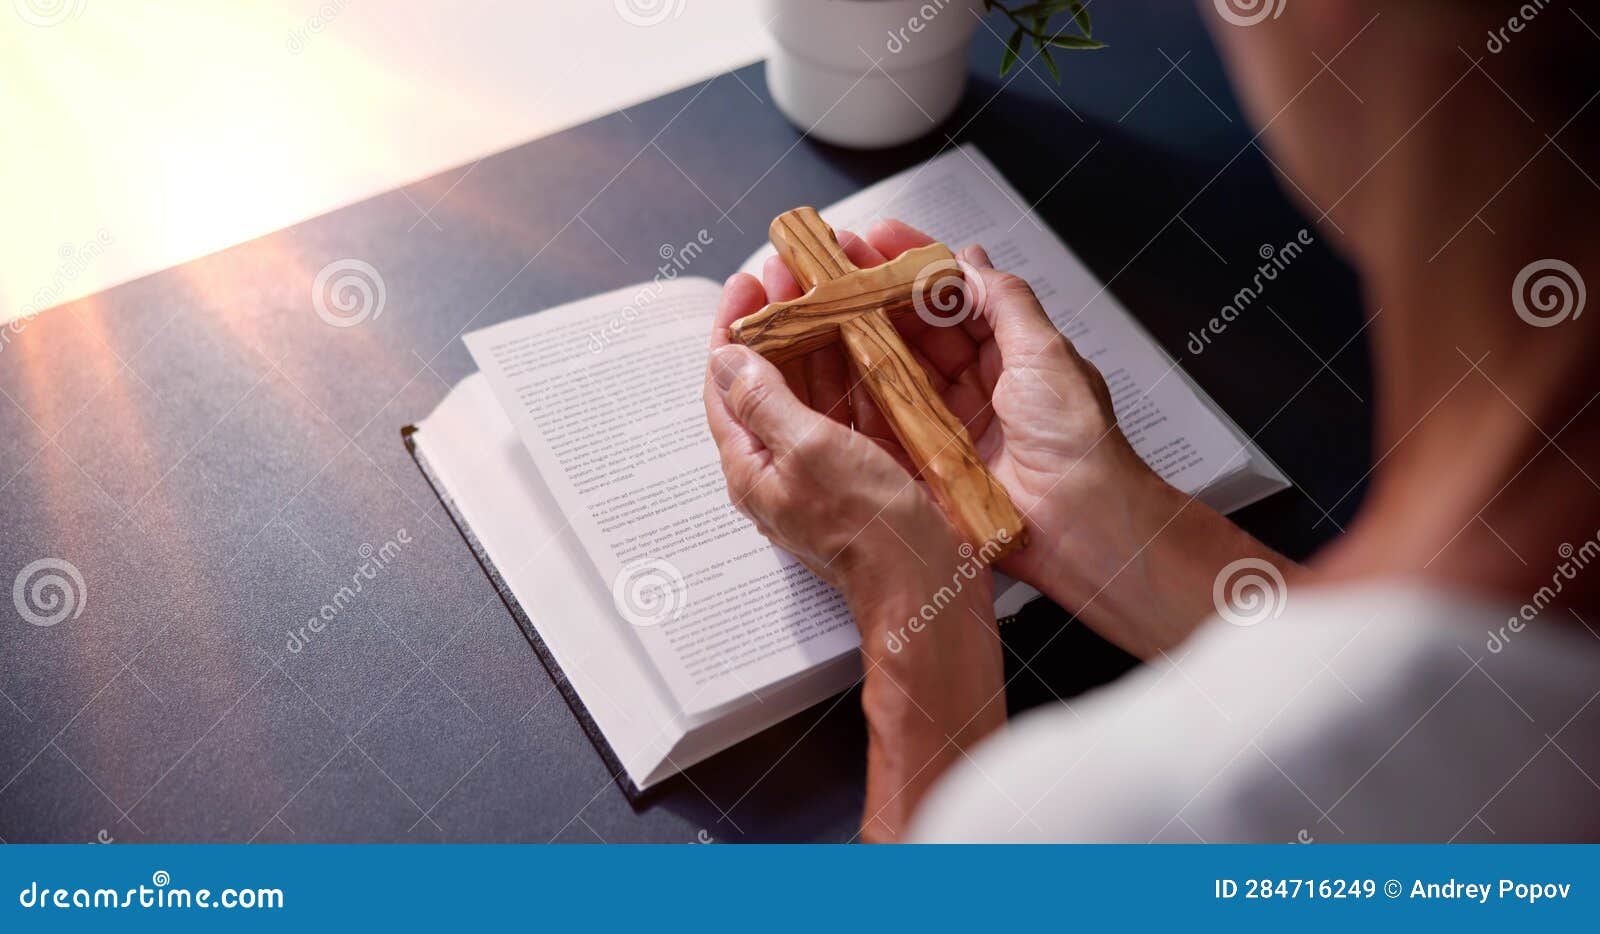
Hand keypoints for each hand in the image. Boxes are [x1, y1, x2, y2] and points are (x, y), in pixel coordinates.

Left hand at [703, 244, 1008, 843]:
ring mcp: (826, 467)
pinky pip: (851, 404)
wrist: (928, 593)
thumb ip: (766, 401)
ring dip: (820, 333)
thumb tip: (728, 358)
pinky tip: (872, 334)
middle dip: (780, 318)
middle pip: (769, 375)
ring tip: (833, 284)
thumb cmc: (873, 536)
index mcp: (754, 465)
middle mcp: (783, 465)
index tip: (749, 280)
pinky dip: (857, 365)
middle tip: (796, 268)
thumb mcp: (810, 453)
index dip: (734, 325)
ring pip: (813, 384)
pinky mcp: (866, 469)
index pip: (725, 381)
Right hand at [711, 219, 1289, 658]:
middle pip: (907, 330)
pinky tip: (815, 368)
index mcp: (1006, 354)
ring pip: (885, 372)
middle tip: (823, 267)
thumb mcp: (1046, 353)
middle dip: (865, 297)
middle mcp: (971, 386)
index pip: (947, 297)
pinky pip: (876, 425)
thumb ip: (1005, 302)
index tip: (873, 238)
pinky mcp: (923, 464)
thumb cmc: (1077, 441)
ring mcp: (943, 425)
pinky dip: (846, 397)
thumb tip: (971, 259)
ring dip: (847, 339)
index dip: (909, 265)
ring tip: (807, 306)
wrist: (1082, 524)